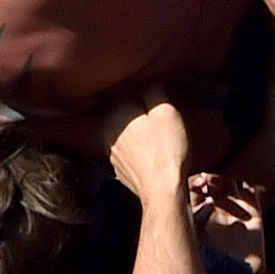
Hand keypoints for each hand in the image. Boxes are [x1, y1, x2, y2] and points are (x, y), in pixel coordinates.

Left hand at [103, 86, 190, 201]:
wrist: (161, 189)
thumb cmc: (167, 149)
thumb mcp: (167, 113)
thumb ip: (154, 93)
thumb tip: (148, 84)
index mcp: (116, 113)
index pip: (125, 93)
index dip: (141, 94)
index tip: (153, 97)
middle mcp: (107, 130)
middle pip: (121, 113)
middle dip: (135, 111)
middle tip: (155, 116)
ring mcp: (110, 150)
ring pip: (121, 131)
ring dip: (133, 130)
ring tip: (154, 134)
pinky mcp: (117, 167)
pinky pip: (125, 150)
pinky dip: (135, 148)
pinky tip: (149, 152)